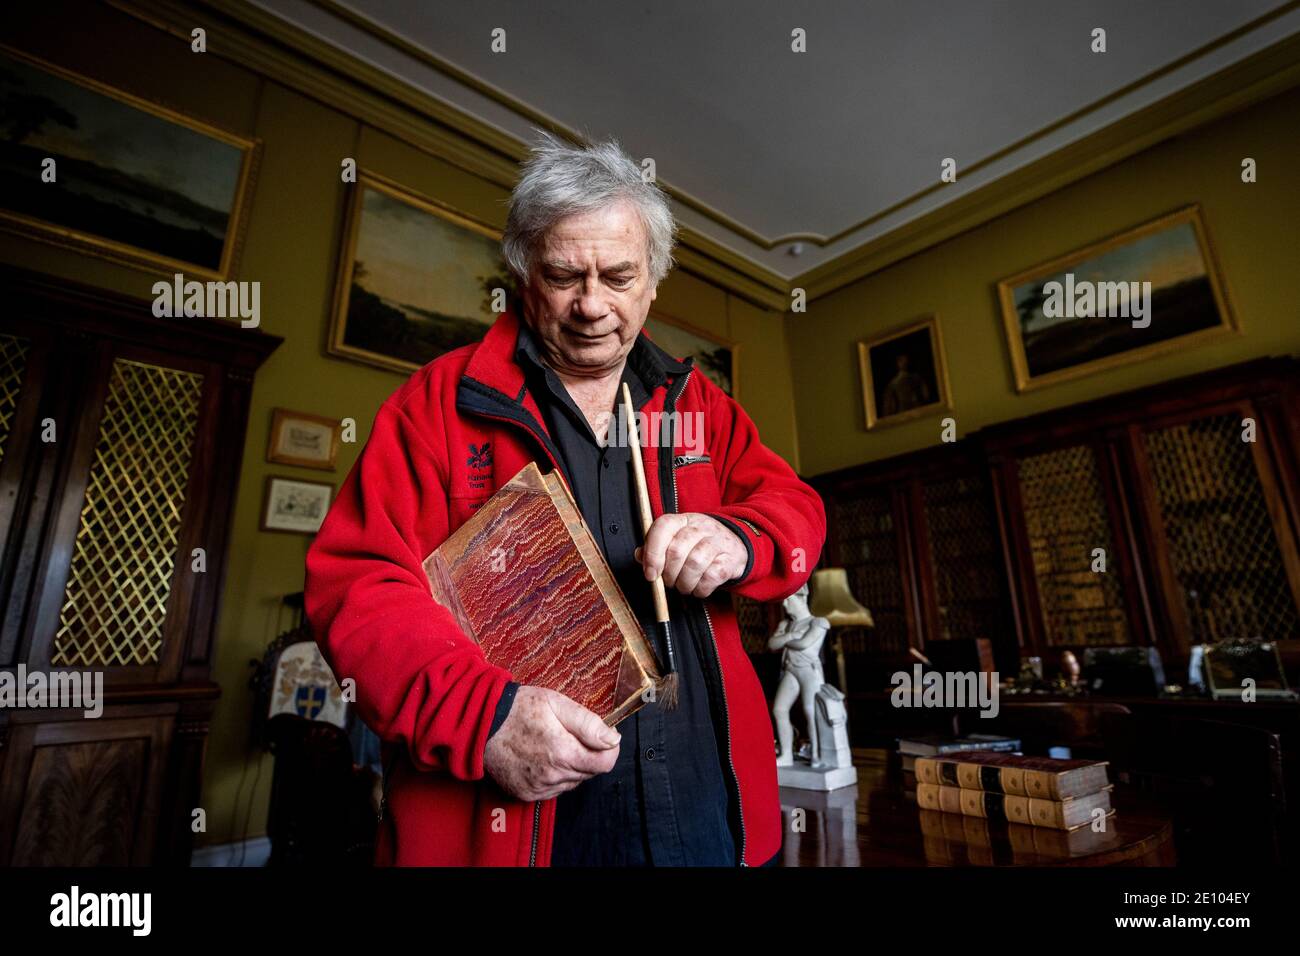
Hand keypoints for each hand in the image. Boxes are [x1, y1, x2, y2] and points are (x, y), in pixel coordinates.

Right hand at [483, 686, 619, 800]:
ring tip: (553, 744)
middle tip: (569, 734)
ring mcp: (539, 788)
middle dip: (588, 754)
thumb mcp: (557, 703)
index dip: (609, 749)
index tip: (603, 737)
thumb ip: (588, 723)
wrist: (481, 724)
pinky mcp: (526, 794)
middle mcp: (553, 776)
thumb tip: (613, 739)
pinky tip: (542, 758)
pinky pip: (554, 790)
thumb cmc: (520, 709)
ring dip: (571, 766)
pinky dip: (554, 776)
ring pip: (572, 782)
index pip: (605, 764)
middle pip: (589, 773)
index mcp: (563, 753)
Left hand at [635, 512, 746, 598]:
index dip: (652, 553)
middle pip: (677, 550)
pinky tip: (698, 588)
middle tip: (669, 582)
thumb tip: (639, 555)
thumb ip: (655, 548)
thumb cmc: (698, 545)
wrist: (735, 546)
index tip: (650, 574)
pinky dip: (700, 589)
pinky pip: (711, 577)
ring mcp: (718, 541)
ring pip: (694, 563)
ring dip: (684, 583)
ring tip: (683, 586)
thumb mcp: (676, 540)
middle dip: (668, 574)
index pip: (663, 527)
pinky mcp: (730, 559)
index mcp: (683, 520)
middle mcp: (701, 526)